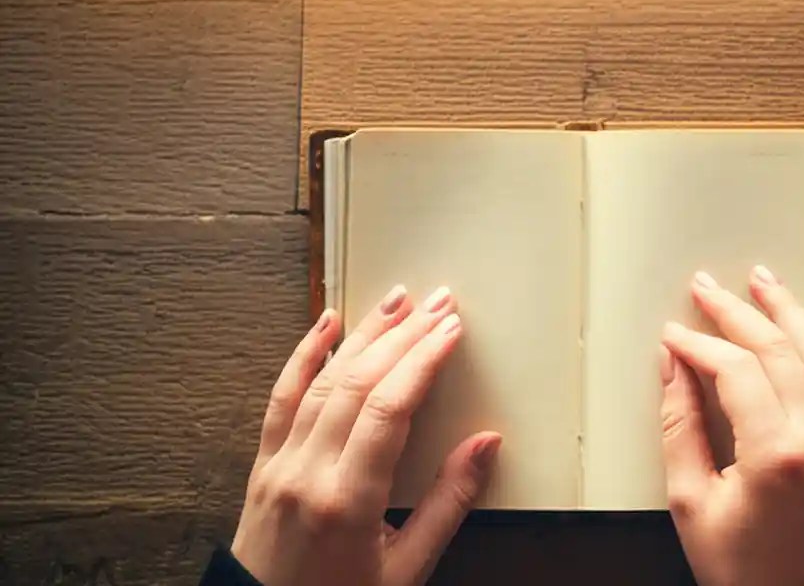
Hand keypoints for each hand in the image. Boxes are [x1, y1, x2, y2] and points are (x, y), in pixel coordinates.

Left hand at [231, 285, 500, 585]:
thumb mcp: (409, 568)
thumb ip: (449, 503)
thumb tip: (485, 444)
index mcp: (347, 502)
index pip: (389, 409)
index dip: (423, 361)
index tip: (450, 330)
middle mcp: (307, 474)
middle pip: (359, 384)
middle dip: (404, 335)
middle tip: (439, 304)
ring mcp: (279, 465)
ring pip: (323, 381)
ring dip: (364, 334)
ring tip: (397, 301)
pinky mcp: (263, 465)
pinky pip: (282, 397)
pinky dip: (305, 355)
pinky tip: (325, 323)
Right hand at [659, 267, 803, 585]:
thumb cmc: (746, 572)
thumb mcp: (692, 504)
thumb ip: (680, 429)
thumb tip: (673, 368)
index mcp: (777, 455)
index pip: (735, 370)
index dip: (699, 344)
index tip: (674, 334)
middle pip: (779, 349)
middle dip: (737, 312)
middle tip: (706, 288)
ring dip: (791, 311)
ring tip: (764, 281)